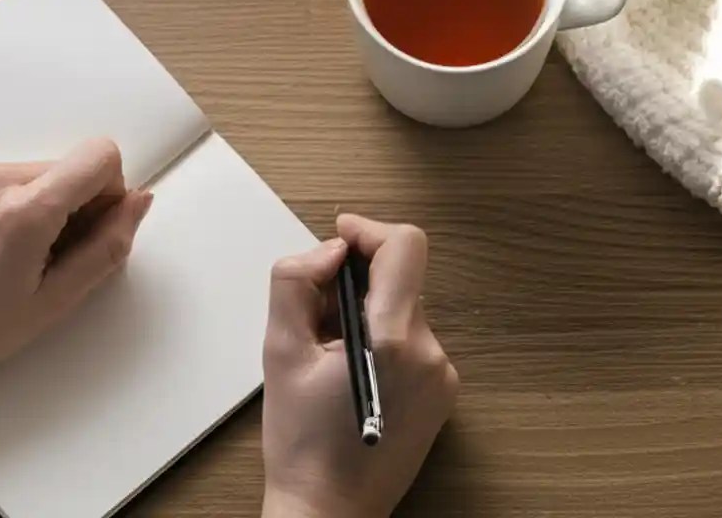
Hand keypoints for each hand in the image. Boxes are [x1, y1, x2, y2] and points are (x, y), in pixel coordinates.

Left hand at [0, 136, 151, 401]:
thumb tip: (140, 202)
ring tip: (24, 257)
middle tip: (56, 259)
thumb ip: (107, 247)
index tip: (94, 231)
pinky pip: (13, 175)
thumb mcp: (56, 301)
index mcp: (24, 211)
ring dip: (51, 205)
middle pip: (72, 165)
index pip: (99, 156)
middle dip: (81, 204)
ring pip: (44, 170)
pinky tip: (1, 246)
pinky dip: (21, 202)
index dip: (112, 191)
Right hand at [261, 215, 458, 517]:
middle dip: (354, 282)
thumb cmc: (302, 445)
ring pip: (403, 310)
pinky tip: (351, 374)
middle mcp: (430, 354)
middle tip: (314, 316)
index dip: (367, 231)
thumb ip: (297, 283)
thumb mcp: (279, 352)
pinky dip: (382, 340)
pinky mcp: (442, 391)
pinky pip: (413, 340)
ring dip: (366, 314)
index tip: (339, 237)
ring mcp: (442, 375)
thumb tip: (329, 251)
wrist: (330, 511)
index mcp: (392, 341)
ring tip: (328, 355)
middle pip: (399, 280)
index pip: (404, 247)